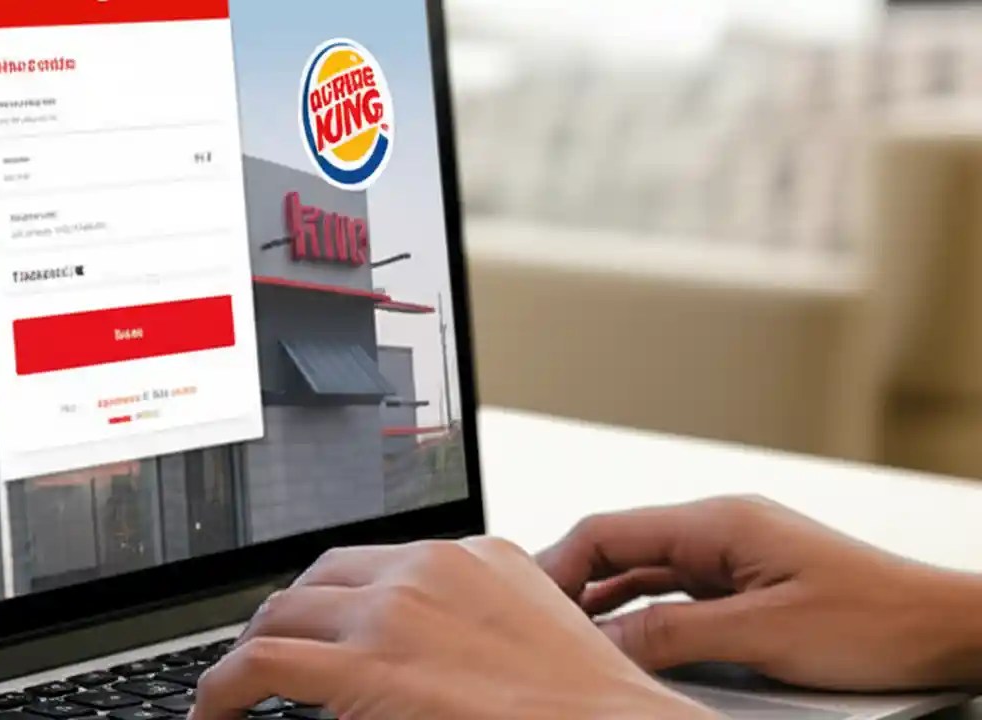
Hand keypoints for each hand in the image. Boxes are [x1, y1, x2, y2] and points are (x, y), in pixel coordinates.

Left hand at [191, 538, 713, 719]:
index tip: (322, 623)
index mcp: (471, 557)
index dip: (336, 598)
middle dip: (289, 616)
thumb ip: (478, 624)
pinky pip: (263, 663)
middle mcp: (427, 568)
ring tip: (232, 687)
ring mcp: (394, 609)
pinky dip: (223, 689)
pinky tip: (215, 712)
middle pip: (322, 578)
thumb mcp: (534, 635)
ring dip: (252, 648)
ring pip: (283, 613)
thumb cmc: (583, 704)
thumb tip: (439, 655)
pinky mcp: (366, 661)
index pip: (376, 564)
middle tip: (271, 653)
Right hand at [538, 496, 981, 691]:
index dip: (560, 563)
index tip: (530, 599)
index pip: (610, 531)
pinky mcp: (745, 583)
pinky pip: (674, 593)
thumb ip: (675, 634)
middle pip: (620, 548)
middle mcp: (719, 531)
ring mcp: (732, 556)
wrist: (944, 630)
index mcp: (718, 523)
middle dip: (574, 582)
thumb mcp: (763, 633)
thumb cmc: (875, 620)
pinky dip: (641, 614)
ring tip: (567, 634)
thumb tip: (605, 643)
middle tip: (539, 622)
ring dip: (605, 601)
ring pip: (644, 573)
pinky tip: (623, 638)